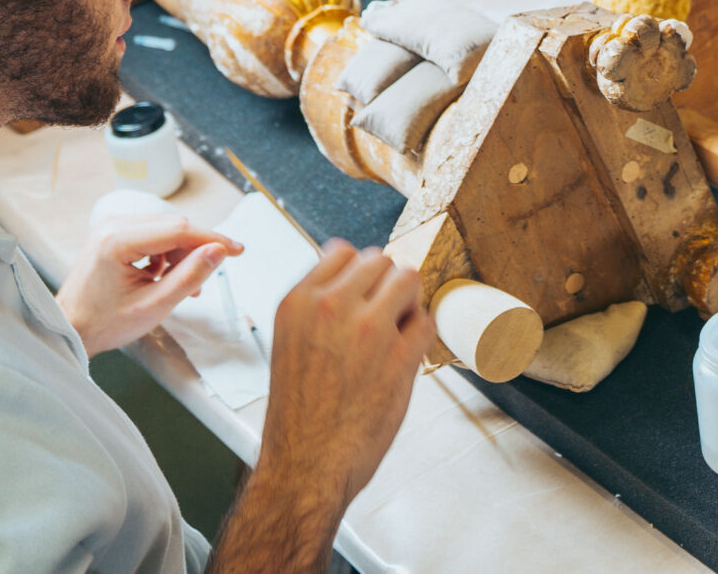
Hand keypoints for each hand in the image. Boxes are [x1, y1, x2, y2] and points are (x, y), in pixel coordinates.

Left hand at [56, 216, 239, 356]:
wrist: (71, 328)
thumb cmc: (105, 323)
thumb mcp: (153, 306)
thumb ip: (189, 277)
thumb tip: (218, 251)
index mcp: (117, 240)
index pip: (178, 229)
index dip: (212, 238)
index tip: (237, 250)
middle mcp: (112, 224)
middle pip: (174, 226)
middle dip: (196, 250)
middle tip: (207, 277)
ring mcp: (111, 226)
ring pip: (166, 229)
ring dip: (181, 254)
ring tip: (181, 285)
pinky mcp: (114, 232)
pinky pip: (153, 234)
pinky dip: (167, 254)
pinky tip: (164, 277)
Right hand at [259, 242, 429, 508]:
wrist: (305, 465)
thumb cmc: (299, 413)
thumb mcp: (290, 343)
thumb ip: (317, 305)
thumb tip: (347, 263)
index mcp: (298, 303)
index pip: (342, 252)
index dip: (358, 274)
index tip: (362, 295)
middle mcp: (331, 307)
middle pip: (380, 261)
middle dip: (386, 286)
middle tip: (382, 318)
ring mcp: (368, 329)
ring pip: (409, 279)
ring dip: (407, 303)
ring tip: (394, 332)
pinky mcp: (400, 355)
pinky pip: (427, 321)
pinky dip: (421, 336)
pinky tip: (403, 358)